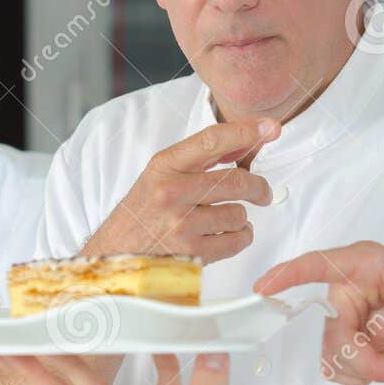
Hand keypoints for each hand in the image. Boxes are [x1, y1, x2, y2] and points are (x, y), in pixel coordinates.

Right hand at [82, 119, 279, 262]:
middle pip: (236, 180)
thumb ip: (197, 162)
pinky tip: (225, 237)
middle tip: (262, 193)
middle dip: (258, 187)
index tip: (269, 127)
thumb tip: (243, 146)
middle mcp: (171, 192)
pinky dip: (239, 238)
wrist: (114, 257)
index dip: (245, 132)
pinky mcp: (190, 252)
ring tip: (225, 221)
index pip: (211, 140)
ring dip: (241, 218)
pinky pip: (236, 240)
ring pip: (239, 214)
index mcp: (164, 167)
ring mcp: (181, 224)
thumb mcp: (158, 178)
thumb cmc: (140, 216)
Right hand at [255, 241, 383, 384]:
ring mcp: (348, 316)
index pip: (320, 265)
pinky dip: (361, 376)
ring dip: (364, 370)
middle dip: (361, 358)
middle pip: (329, 329)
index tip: (264, 288)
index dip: (289, 275)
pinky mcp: (351, 339)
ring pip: (331, 353)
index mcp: (364, 265)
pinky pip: (338, 365)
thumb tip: (377, 328)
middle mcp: (349, 290)